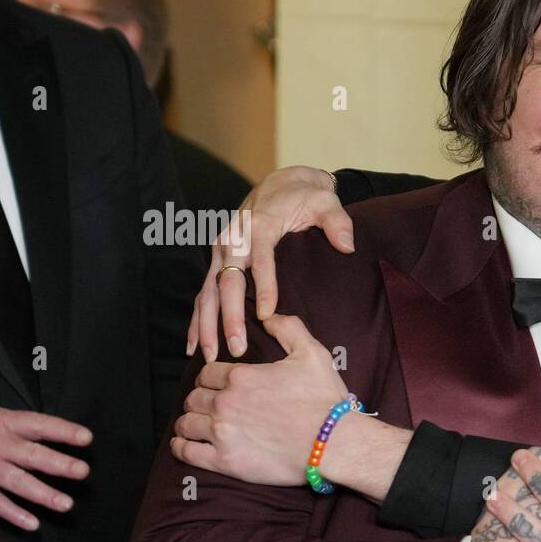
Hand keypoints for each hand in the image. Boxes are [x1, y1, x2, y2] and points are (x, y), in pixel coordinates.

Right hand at [0, 406, 91, 529]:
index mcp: (7, 423)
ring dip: (42, 494)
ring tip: (67, 505)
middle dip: (58, 464)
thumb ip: (24, 429)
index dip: (63, 431)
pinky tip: (33, 524)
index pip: (40, 425)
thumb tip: (67, 438)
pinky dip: (13, 514)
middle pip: (31, 455)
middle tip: (83, 471)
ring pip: (16, 481)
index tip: (87, 438)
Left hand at [172, 314, 348, 484]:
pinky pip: (186, 451)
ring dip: (190, 422)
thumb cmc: (325, 401)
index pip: (206, 373)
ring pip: (186, 423)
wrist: (335, 444)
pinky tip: (186, 444)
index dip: (211, 379)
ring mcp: (222, 433)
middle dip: (201, 400)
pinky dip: (181, 447)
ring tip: (198, 426)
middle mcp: (226, 402)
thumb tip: (268, 316)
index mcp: (241, 376)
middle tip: (211, 407)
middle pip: (194, 397)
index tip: (217, 386)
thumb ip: (288, 328)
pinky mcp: (224, 461)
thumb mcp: (313, 354)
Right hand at [188, 166, 353, 362]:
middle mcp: (234, 238)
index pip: (261, 259)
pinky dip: (196, 320)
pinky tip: (193, 346)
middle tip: (237, 348)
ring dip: (206, 325)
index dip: (264, 286)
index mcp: (259, 225)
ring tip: (210, 357)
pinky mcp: (218, 261)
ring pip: (209, 291)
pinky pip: (204, 293)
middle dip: (229, 316)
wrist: (278, 185)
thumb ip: (337, 221)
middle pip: (228, 281)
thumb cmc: (303, 196)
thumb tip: (346, 245)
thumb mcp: (325, 201)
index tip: (267, 314)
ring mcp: (222, 251)